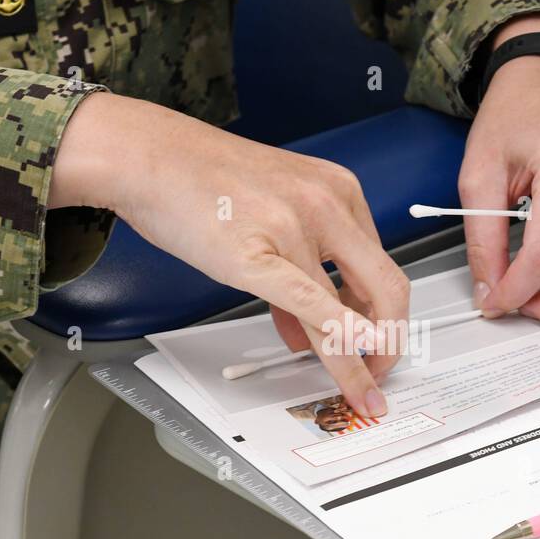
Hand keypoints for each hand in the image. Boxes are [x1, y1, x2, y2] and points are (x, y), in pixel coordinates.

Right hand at [50, 92, 408, 417]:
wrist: (148, 155)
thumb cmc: (204, 180)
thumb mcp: (274, 211)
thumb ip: (306, 264)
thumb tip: (317, 325)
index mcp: (337, 191)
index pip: (383, 265)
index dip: (387, 316)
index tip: (383, 342)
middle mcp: (326, 205)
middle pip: (386, 288)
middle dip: (391, 343)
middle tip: (380, 373)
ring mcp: (294, 229)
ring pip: (348, 309)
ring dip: (362, 358)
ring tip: (357, 383)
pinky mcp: (256, 255)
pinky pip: (308, 304)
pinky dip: (337, 339)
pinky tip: (348, 363)